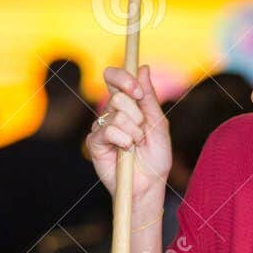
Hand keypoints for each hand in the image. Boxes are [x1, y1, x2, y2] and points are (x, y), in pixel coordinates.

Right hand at [87, 64, 170, 203]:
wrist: (150, 184)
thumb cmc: (156, 156)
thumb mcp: (158, 124)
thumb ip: (149, 97)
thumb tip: (143, 68)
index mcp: (127, 105)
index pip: (115, 78)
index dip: (124, 79)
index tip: (137, 92)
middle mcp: (111, 113)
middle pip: (118, 97)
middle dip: (137, 116)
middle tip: (142, 133)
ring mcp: (101, 127)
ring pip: (116, 115)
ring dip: (134, 133)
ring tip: (136, 146)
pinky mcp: (94, 142)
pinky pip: (109, 131)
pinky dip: (124, 141)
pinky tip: (126, 151)